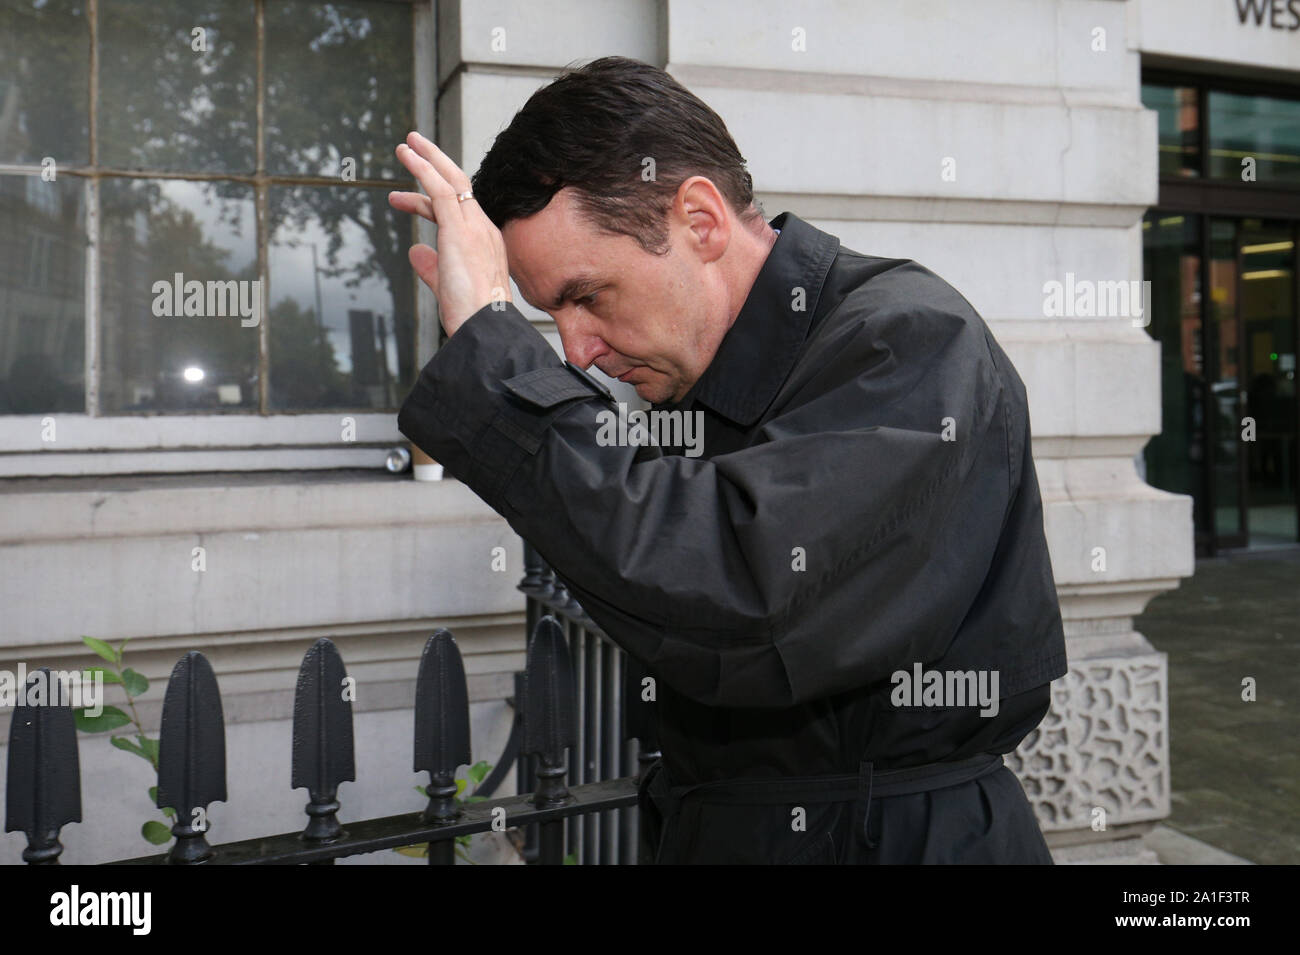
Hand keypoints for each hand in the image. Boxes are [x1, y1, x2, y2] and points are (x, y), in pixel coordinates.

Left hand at [388, 131, 511, 335]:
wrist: (484, 327)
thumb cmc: (471, 316)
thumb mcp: (446, 287)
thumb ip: (431, 267)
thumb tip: (415, 252)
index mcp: (483, 244)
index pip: (456, 211)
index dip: (429, 201)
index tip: (405, 200)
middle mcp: (482, 230)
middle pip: (459, 186)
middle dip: (435, 164)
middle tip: (412, 148)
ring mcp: (474, 228)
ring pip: (451, 181)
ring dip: (426, 159)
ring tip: (404, 146)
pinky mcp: (460, 230)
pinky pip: (441, 190)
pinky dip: (423, 169)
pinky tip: (408, 156)